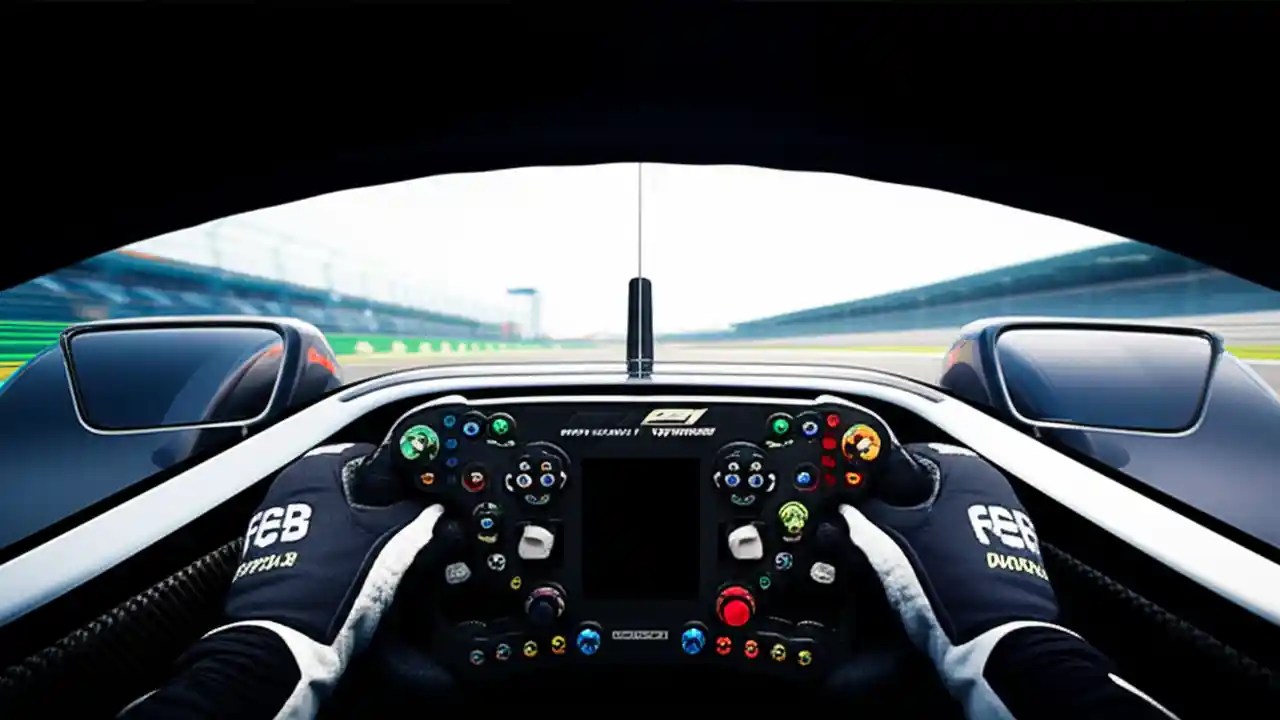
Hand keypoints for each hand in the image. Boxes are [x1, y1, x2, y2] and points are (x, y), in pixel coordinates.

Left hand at [216, 442, 446, 712]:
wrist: (288, 642)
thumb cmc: (335, 583)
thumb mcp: (395, 544)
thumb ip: (421, 518)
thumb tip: (434, 511)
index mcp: (313, 471)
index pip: (368, 455)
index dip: (398, 476)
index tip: (416, 497)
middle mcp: (285, 490)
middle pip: (347, 488)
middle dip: (376, 508)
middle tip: (402, 532)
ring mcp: (272, 526)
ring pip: (329, 518)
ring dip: (354, 533)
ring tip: (377, 560)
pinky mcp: (267, 558)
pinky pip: (312, 545)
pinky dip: (332, 554)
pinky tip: (349, 577)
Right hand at [839, 442, 1069, 715]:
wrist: (992, 644)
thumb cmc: (946, 586)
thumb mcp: (885, 548)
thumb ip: (857, 520)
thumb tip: (842, 512)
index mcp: (966, 470)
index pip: (905, 456)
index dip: (874, 478)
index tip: (857, 498)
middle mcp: (993, 488)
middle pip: (927, 487)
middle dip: (899, 507)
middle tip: (874, 531)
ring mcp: (1006, 522)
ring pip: (947, 515)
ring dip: (922, 530)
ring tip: (902, 558)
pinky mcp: (1011, 554)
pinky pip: (965, 540)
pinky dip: (945, 549)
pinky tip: (929, 573)